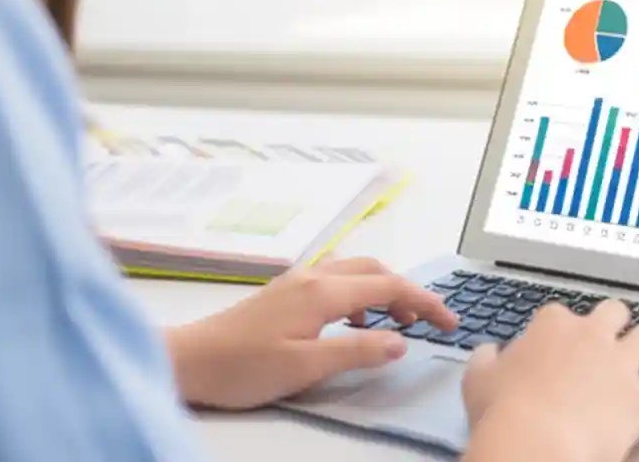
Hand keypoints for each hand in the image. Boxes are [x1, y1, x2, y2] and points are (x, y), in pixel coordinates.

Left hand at [165, 257, 455, 409]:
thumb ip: (357, 351)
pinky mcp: (285, 292)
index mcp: (323, 292)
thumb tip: (401, 341)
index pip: (389, 285)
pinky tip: (355, 323)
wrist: (188, 361)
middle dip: (408, 291)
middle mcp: (313, 276)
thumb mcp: (306, 367)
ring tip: (397, 323)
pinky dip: (360, 294)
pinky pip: (336, 281)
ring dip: (384, 290)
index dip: (425, 302)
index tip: (449, 322)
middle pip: (375, 270)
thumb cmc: (243, 367)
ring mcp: (296, 281)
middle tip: (428, 322)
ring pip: (355, 273)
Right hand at [461, 300, 638, 461]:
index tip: (556, 345)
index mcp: (552, 325)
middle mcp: (591, 335)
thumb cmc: (502, 412)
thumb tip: (489, 352)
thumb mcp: (478, 378)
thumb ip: (485, 358)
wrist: (535, 442)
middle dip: (611, 323)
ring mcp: (620, 363)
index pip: (559, 314)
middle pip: (613, 312)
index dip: (559, 330)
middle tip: (606, 337)